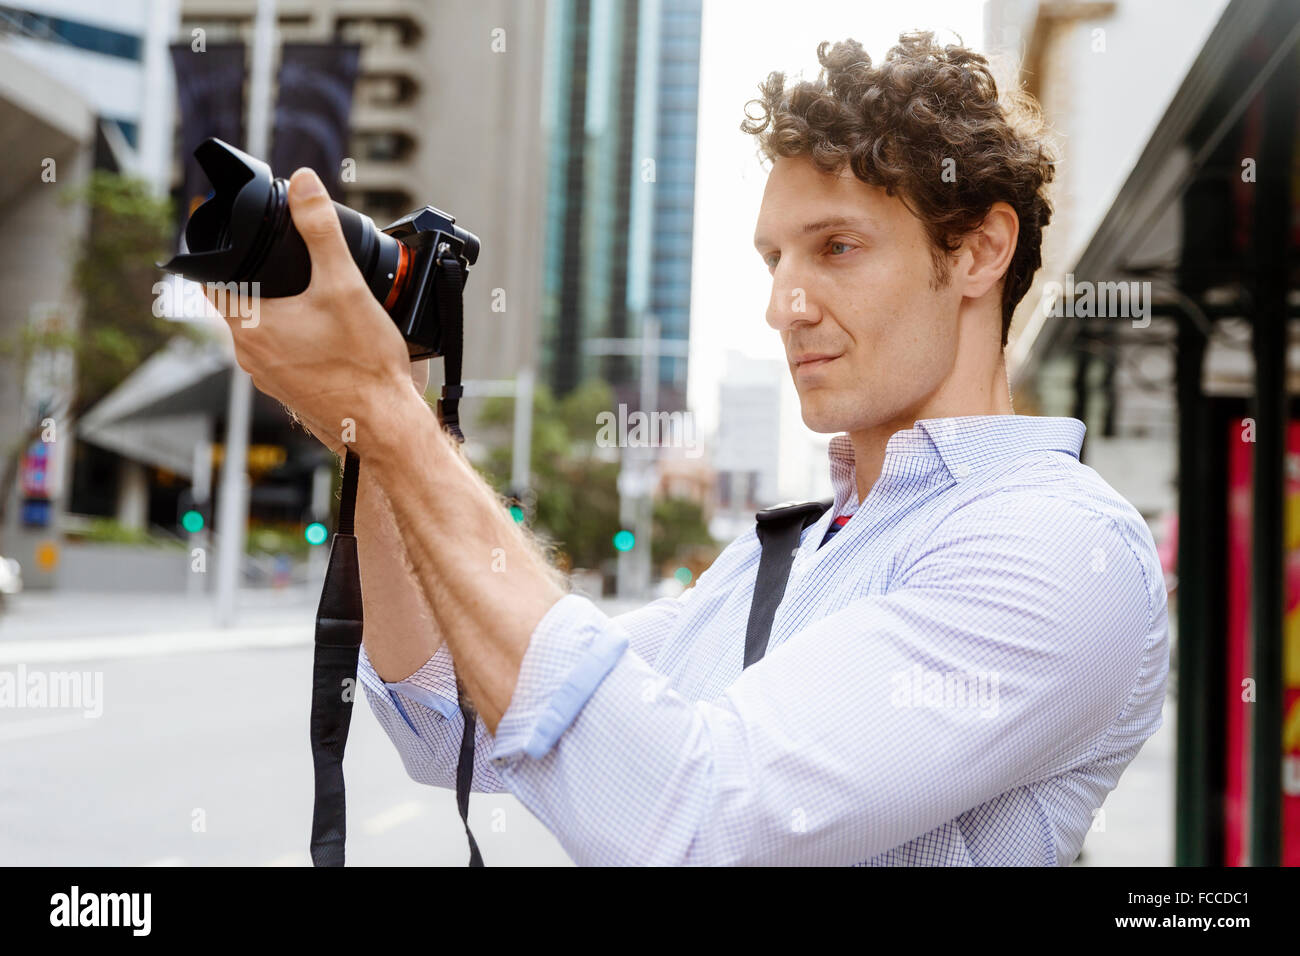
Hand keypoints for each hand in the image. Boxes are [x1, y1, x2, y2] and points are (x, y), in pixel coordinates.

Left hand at [205, 168, 420, 457]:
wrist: (385, 427)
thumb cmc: (364, 366)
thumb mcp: (345, 285)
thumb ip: (321, 230)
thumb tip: (305, 184)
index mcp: (250, 325)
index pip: (209, 278)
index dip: (220, 253)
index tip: (238, 237)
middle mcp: (249, 355)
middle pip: (238, 303)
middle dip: (260, 280)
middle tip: (289, 263)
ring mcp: (267, 379)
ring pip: (260, 331)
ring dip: (279, 312)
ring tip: (315, 299)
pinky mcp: (290, 394)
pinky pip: (281, 355)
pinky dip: (295, 340)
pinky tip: (329, 337)